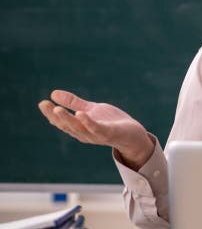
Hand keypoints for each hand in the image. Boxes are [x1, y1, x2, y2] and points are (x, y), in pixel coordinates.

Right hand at [38, 90, 154, 169]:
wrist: (133, 133)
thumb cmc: (111, 122)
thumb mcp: (90, 109)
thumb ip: (74, 103)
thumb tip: (53, 93)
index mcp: (79, 128)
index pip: (61, 122)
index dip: (50, 114)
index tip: (42, 103)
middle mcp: (85, 134)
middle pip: (67, 126)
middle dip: (55, 116)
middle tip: (45, 104)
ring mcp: (97, 135)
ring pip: (79, 128)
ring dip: (68, 119)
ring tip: (58, 109)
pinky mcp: (109, 133)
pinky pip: (97, 128)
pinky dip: (88, 122)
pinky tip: (81, 114)